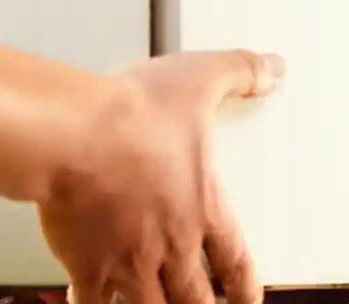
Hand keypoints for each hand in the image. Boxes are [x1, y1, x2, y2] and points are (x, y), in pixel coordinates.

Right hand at [37, 50, 284, 303]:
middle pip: (195, 298)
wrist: (73, 135)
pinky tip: (93, 302)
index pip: (236, 262)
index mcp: (205, 209)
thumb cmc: (134, 113)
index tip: (247, 300)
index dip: (245, 287)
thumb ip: (242, 72)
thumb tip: (274, 69)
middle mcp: (172, 245)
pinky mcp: (86, 265)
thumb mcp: (202, 78)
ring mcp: (128, 261)